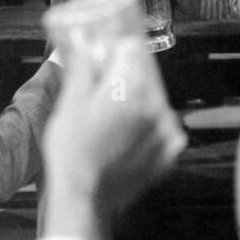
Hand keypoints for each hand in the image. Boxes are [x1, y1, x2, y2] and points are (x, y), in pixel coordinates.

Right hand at [42, 36, 184, 239]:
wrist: (83, 199)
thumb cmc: (71, 150)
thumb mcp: (69, 103)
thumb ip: (81, 67)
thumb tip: (83, 40)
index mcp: (131, 86)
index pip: (132, 49)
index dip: (115, 53)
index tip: (103, 63)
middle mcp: (156, 104)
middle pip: (145, 75)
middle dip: (126, 79)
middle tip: (103, 96)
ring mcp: (166, 130)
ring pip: (154, 102)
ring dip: (139, 105)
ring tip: (112, 124)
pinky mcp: (170, 153)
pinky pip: (163, 130)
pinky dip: (149, 130)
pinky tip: (128, 140)